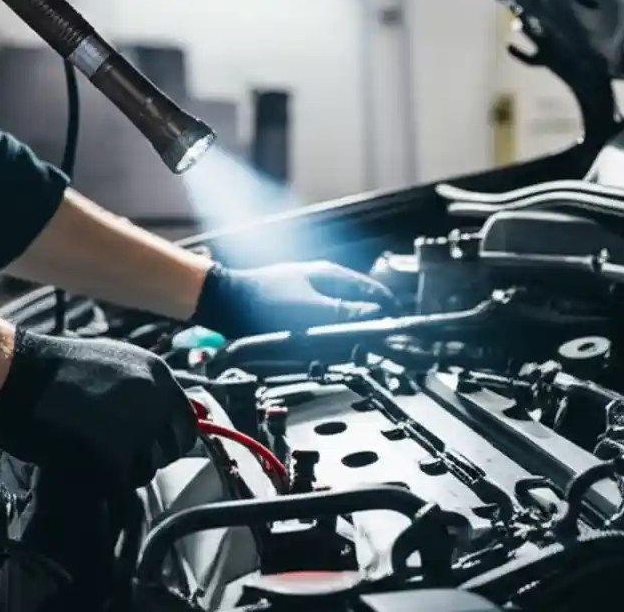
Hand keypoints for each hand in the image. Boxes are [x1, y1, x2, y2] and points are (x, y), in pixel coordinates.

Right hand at [0, 330, 196, 488]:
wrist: (18, 374)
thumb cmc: (55, 368)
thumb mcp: (116, 363)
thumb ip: (145, 388)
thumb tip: (164, 414)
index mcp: (159, 374)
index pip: (187, 422)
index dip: (169, 439)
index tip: (152, 447)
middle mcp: (157, 401)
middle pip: (171, 450)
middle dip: (149, 457)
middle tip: (118, 455)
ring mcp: (139, 430)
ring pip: (146, 471)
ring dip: (123, 472)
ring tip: (93, 457)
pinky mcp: (116, 457)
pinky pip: (122, 486)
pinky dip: (105, 485)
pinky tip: (84, 469)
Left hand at [193, 261, 396, 336]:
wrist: (224, 301)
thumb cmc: (261, 299)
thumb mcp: (308, 309)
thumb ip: (344, 312)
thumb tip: (375, 314)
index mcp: (330, 275)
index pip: (372, 290)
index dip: (388, 307)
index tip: (399, 325)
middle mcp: (322, 283)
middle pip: (359, 303)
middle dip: (369, 322)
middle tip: (380, 342)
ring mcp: (310, 296)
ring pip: (342, 315)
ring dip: (348, 331)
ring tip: (356, 346)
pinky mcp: (297, 310)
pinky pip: (323, 323)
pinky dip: (329, 334)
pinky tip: (327, 345)